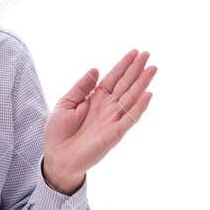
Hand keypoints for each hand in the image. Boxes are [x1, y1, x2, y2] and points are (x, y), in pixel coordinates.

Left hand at [42, 49, 156, 192]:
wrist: (57, 157)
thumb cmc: (58, 133)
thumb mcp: (65, 104)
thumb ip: (81, 87)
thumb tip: (96, 69)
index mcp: (95, 99)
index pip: (113, 78)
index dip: (123, 65)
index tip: (134, 52)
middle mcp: (107, 107)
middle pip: (125, 84)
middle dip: (136, 69)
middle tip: (148, 54)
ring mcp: (112, 120)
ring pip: (131, 98)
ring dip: (142, 84)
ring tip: (152, 69)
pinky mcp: (114, 134)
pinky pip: (130, 119)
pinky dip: (139, 107)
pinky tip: (147, 95)